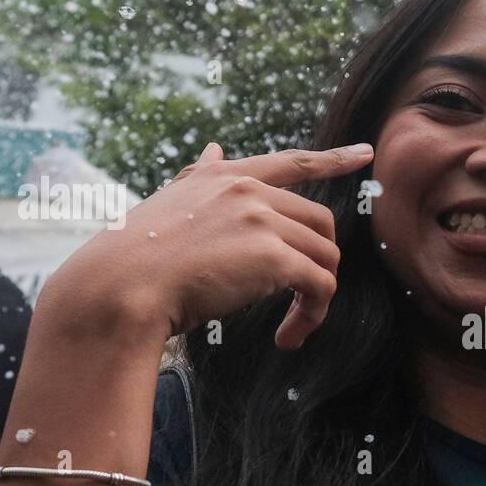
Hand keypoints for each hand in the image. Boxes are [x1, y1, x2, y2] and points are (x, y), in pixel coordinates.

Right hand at [46, 141, 372, 348]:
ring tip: (291, 327)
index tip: (365, 153)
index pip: (291, 162)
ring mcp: (262, 219)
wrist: (120, 287)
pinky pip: (320, 287)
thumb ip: (200, 180)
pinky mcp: (274, 256)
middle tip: (298, 301)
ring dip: (315, 298)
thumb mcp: (169, 205)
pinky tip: (288, 337)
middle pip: (319, 223)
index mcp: (223, 177)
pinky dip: (312, 316)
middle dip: (317, 263)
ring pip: (324, 257)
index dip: (333, 158)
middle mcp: (246, 189)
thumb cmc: (134, 259)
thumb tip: (214, 147)